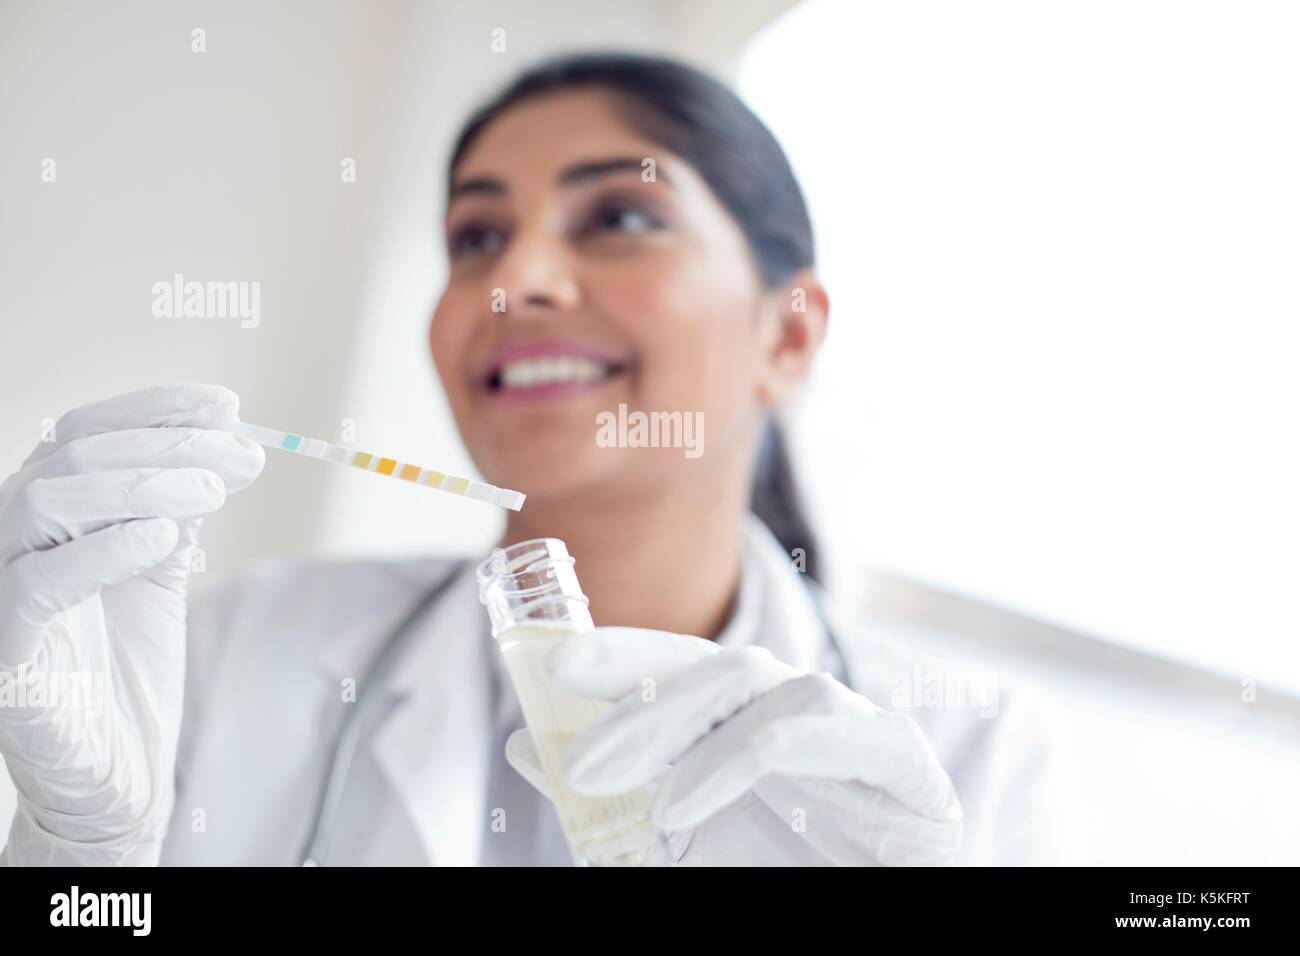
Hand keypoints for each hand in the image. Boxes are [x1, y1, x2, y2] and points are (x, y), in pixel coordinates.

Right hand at [0, 384, 262, 864]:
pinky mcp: (5, 651)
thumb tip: (215, 450)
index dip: (153, 410)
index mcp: (46, 517)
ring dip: (137, 484)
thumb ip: (173, 513)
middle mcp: (11, 542)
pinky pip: (35, 585)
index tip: (226, 405)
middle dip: (165, 445)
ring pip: (42, 502)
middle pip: (71, 459)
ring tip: (211, 490)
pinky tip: (163, 537)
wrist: (114, 769)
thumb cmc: (128, 666)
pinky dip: (101, 552)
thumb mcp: (159, 571)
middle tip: (240, 453)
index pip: (83, 435)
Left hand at [505, 627, 962, 865]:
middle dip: (644, 698)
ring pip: (771, 682)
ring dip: (697, 735)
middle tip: (579, 762)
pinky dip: (758, 750)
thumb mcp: (675, 847)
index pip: (685, 666)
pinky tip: (694, 799)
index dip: (624, 656)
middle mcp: (797, 711)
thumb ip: (607, 800)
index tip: (554, 668)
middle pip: (722, 665)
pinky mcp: (904, 761)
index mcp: (748, 720)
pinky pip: (841, 725)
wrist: (876, 919)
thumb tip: (525, 745)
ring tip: (655, 807)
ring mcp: (853, 728)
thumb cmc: (782, 878)